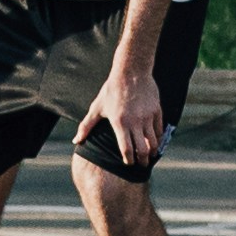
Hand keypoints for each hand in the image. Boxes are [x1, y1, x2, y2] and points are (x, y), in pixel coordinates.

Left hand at [88, 52, 163, 171]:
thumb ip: (86, 126)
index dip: (128, 160)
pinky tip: (155, 142)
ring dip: (152, 152)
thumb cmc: (112, 89)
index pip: (126, 149)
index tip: (128, 163)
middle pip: (142, 150)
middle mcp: (135, 121)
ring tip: (149, 156)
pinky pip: (159, 130)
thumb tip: (76, 141)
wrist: (131, 71)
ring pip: (153, 142)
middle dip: (141, 161)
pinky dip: (158, 139)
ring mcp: (147, 116)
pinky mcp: (157, 111)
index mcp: (119, 122)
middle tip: (140, 165)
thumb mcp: (97, 107)